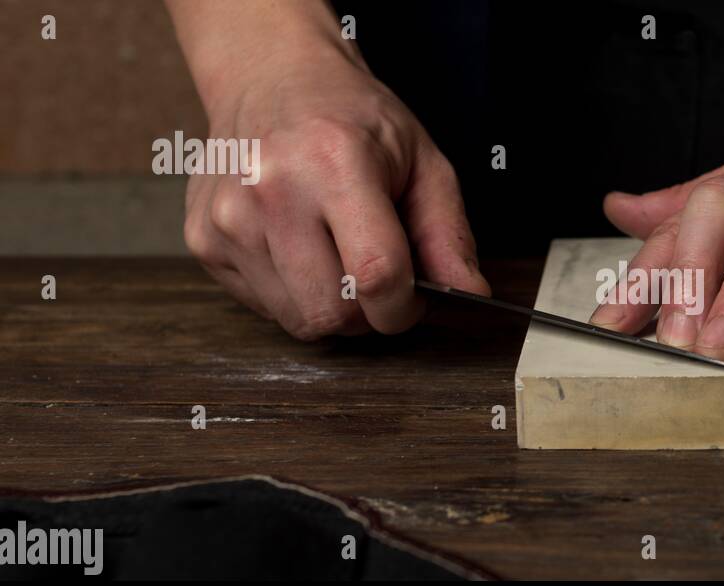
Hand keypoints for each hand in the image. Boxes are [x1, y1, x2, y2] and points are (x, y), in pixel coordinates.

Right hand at [180, 32, 487, 339]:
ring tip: (337, 256)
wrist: (272, 77)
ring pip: (298, 319)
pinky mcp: (204, 239)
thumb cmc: (352, 118)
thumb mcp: (422, 161)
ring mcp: (228, 218)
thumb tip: (471, 295)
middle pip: (333, 312)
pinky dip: (294, 294)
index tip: (413, 301)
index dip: (404, 308)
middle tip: (376, 277)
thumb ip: (448, 233)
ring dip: (331, 306)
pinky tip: (300, 249)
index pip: (376, 275)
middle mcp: (272, 191)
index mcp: (334, 164)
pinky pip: (265, 307)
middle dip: (368, 313)